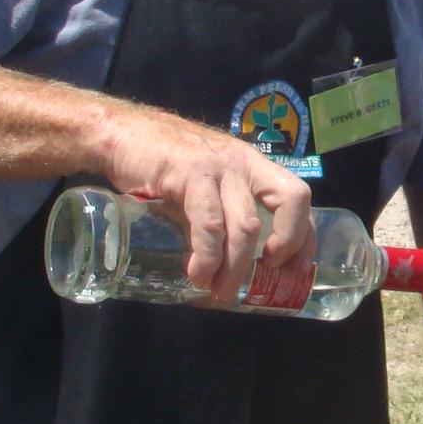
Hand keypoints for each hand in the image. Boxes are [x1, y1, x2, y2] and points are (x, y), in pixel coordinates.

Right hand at [103, 108, 312, 300]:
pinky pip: (210, 224)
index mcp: (254, 166)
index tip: (295, 269)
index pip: (298, 197)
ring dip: (236, 267)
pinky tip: (198, 273)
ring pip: (248, 225)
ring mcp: (220, 166)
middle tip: (263, 279)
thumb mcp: (204, 186)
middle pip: (291, 201)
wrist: (118, 134)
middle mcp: (245, 162)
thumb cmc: (162, 164)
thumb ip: (219, 214)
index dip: (304, 235)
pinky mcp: (191, 173)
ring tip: (218, 289)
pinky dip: (207, 256)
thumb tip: (228, 266)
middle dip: (285, 247)